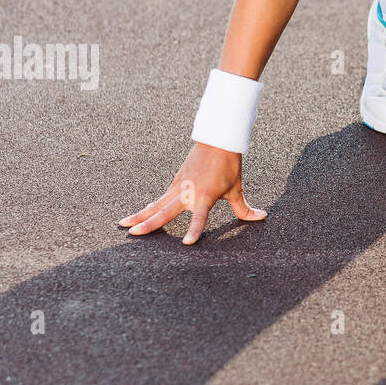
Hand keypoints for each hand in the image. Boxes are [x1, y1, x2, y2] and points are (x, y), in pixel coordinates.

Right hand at [118, 142, 266, 244]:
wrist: (217, 141)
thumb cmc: (228, 166)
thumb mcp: (237, 189)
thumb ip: (245, 208)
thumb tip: (262, 217)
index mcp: (205, 196)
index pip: (199, 217)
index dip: (194, 230)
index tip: (187, 243)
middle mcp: (187, 192)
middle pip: (164, 211)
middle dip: (148, 223)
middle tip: (132, 234)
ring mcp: (178, 186)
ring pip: (156, 204)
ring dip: (140, 215)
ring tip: (124, 224)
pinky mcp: (175, 181)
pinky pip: (161, 198)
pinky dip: (150, 207)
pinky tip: (140, 215)